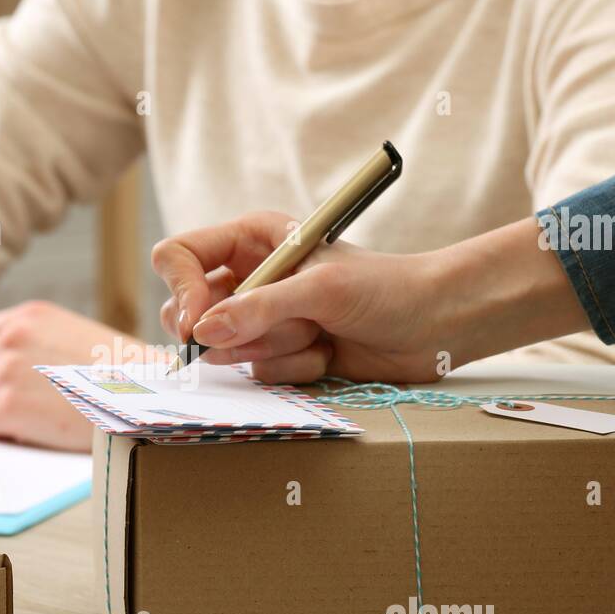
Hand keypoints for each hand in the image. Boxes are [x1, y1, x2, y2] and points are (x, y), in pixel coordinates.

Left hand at [0, 300, 148, 450]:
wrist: (145, 397)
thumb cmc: (120, 376)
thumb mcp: (72, 337)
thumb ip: (33, 344)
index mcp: (27, 316)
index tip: (0, 384)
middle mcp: (12, 336)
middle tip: (25, 411)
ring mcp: (6, 369)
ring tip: (32, 421)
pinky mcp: (7, 404)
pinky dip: (1, 435)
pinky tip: (32, 432)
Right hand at [152, 211, 445, 381]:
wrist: (434, 324)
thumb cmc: (386, 289)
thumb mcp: (321, 289)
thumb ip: (260, 308)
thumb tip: (203, 332)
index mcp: (251, 239)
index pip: (180, 256)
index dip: (182, 290)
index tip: (199, 324)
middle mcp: (249, 277)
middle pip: (187, 310)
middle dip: (227, 331)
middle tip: (264, 333)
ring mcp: (262, 319)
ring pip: (224, 349)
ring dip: (273, 349)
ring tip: (316, 333)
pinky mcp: (279, 354)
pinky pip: (257, 373)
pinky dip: (294, 368)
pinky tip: (326, 353)